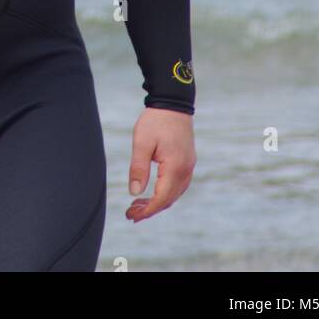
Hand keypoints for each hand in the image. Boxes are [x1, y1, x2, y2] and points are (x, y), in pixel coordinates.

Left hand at [125, 107, 194, 222]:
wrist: (173, 102)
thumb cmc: (156, 120)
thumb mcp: (141, 142)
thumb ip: (138, 168)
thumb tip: (134, 193)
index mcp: (175, 167)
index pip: (161, 199)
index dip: (146, 211)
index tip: (131, 216)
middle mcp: (186, 170)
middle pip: (169, 200)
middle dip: (150, 210)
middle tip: (130, 213)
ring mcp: (189, 166)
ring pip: (174, 194)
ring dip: (157, 202)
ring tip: (137, 205)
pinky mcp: (187, 161)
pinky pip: (178, 185)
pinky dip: (165, 193)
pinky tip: (152, 192)